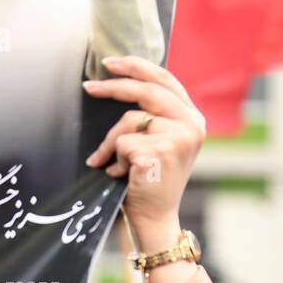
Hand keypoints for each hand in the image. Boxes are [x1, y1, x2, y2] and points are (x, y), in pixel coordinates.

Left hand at [83, 55, 205, 247]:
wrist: (155, 219)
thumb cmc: (149, 182)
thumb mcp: (159, 142)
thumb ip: (153, 115)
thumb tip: (122, 81)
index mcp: (192, 118)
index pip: (165, 79)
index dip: (137, 66)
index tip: (110, 63)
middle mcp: (192, 125)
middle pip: (146, 90)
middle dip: (114, 86)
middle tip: (89, 87)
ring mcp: (179, 137)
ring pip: (130, 120)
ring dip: (111, 142)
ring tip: (109, 162)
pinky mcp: (161, 152)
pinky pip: (123, 142)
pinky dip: (114, 159)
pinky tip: (122, 175)